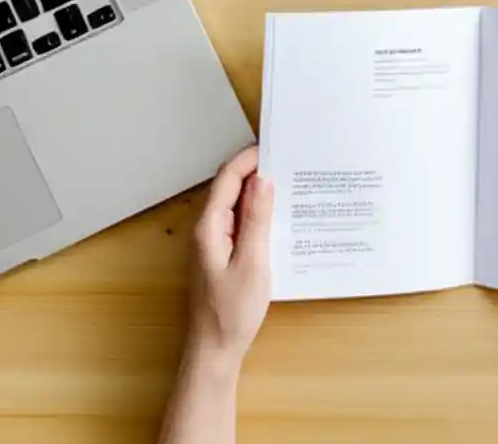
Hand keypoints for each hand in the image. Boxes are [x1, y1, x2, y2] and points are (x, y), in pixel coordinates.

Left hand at [188, 146, 274, 363]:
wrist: (214, 350)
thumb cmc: (231, 312)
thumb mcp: (252, 263)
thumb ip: (257, 220)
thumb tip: (263, 181)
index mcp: (209, 227)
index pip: (228, 178)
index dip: (250, 158)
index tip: (277, 147)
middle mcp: (207, 229)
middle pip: (231, 187)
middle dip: (258, 171)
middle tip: (290, 164)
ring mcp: (213, 241)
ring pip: (237, 205)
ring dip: (260, 194)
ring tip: (290, 188)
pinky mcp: (222, 254)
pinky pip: (240, 223)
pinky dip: (258, 215)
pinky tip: (279, 220)